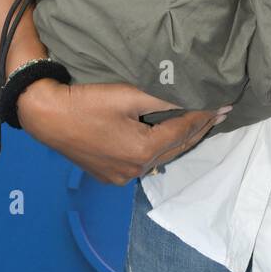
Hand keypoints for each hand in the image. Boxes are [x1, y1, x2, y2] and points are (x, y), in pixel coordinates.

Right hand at [16, 79, 230, 183]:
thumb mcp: (128, 95)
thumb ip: (163, 98)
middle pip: (176, 148)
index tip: (224, 105)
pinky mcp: (108, 174)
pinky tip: (165, 138)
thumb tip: (192, 97)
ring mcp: (121, 176)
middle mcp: (135, 170)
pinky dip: (159, 149)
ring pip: (160, 157)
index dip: (204, 117)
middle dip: (198, 130)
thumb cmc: (87, 102)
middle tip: (219, 115)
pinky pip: (143, 163)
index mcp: (143, 151)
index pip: (184, 131)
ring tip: (198, 124)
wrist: (46, 116)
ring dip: (179, 141)